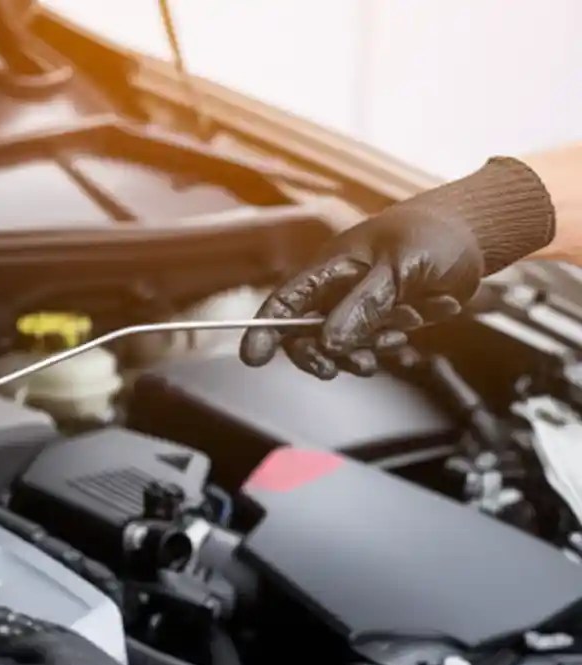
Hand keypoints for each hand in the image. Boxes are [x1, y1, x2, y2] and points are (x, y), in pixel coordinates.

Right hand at [240, 156, 554, 379]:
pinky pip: (380, 341)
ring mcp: (361, 304)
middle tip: (360, 365)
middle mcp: (339, 289)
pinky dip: (402, 336)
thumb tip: (328, 342)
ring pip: (347, 343)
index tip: (253, 357)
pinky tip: (429, 312)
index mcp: (330, 269)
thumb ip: (362, 307)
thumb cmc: (433, 236)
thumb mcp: (397, 271)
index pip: (285, 302)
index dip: (265, 329)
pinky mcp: (386, 317)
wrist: (478, 233)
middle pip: (311, 334)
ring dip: (374, 346)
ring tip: (403, 334)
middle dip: (331, 353)